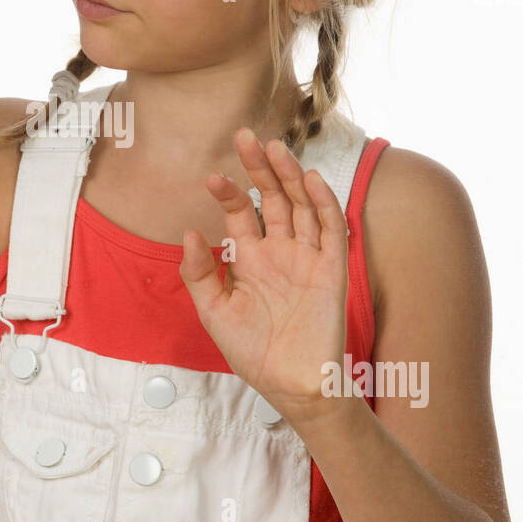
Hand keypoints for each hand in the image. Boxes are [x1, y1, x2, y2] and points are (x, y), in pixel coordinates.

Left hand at [179, 128, 348, 424]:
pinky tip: (309, 180)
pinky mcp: (333, 269)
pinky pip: (330, 229)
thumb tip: (190, 232)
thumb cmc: (254, 353)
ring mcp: (308, 257)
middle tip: (245, 136)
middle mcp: (280, 252)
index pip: (240, 215)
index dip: (228, 194)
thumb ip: (200, 273)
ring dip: (290, 176)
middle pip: (272, 199)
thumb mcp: (214, 313)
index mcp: (251, 260)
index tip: (211, 177)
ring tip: (275, 148)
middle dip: (259, 168)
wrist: (293, 385)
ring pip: (301, 205)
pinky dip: (322, 203)